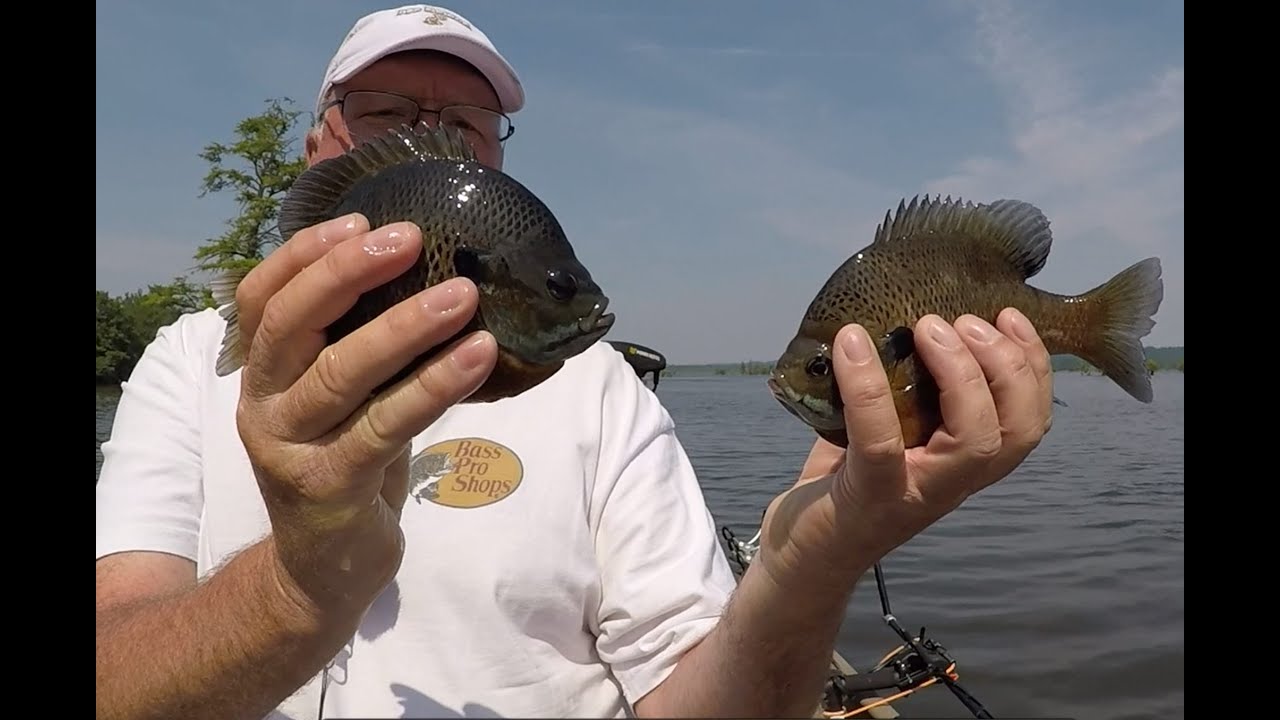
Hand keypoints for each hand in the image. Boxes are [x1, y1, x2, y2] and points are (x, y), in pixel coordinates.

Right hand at [231, 213, 497, 620]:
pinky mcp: (329, 487)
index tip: (359, 218)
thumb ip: (358, 344)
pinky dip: (434, 386)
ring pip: (343, 373)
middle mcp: (262, 405)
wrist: (324, 569)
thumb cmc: (346, 462)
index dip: (304, 255)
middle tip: (412, 238)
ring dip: (407, 327)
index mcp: (260, 373)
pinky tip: (479, 356)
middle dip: (351, 273)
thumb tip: (432, 272)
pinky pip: (385, 426)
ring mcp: (290, 448)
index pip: (262, 298)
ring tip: (464, 294)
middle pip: (293, 324)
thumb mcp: (343, 398)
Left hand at [760, 310, 1052, 590]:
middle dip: (1006, 366)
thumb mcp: (882, 432)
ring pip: (975, 443)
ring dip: (962, 374)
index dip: (1033, 367)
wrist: (801, 559)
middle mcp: (952, 484)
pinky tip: (852, 343)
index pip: (1029, 423)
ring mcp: (915, 494)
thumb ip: (900, 389)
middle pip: (1017, 432)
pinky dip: (867, 387)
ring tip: (928, 327)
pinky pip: (880, 441)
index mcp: (964, 465)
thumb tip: (894, 316)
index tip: (1008, 317)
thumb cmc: (843, 486)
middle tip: (964, 320)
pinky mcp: (868, 497)